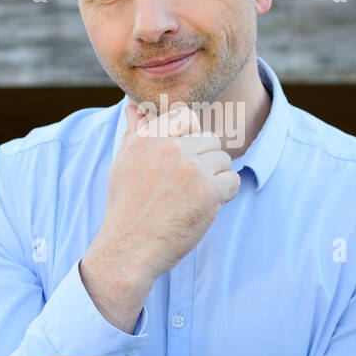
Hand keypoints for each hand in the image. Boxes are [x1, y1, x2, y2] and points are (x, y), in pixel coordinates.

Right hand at [80, 103, 239, 329]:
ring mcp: (191, 169)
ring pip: (224, 161)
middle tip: (186, 187)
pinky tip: (203, 208)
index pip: (188, 118)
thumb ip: (134, 132)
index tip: (183, 161)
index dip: (192, 139)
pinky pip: (233, 181)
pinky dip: (224, 196)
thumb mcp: (123, 163)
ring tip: (193, 199)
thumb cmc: (126, 207)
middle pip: (210, 140)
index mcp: (149, 137)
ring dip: (215, 179)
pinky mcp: (208, 192)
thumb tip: (133, 108)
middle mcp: (171, 148)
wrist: (128, 248)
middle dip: (205, 162)